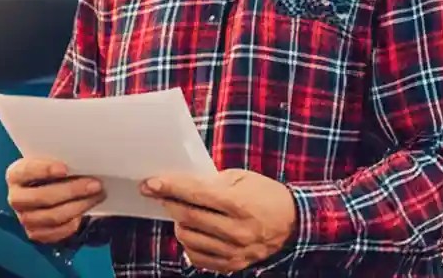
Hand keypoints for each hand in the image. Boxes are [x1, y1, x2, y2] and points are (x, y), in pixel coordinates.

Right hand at [6, 157, 105, 243]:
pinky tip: (83, 212)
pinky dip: (73, 222)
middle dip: (72, 191)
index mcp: (15, 175)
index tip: (64, 169)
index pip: (27, 171)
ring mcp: (24, 218)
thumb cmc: (48, 174)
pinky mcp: (35, 233)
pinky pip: (57, 231)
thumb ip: (59, 163)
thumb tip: (82, 165)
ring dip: (79, 206)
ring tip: (96, 196)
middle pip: (43, 197)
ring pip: (53, 216)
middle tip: (94, 185)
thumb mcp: (48, 162)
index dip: (44, 170)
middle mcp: (16, 198)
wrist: (43, 191)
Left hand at [140, 168, 296, 272]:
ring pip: (188, 237)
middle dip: (168, 202)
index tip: (149, 183)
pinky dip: (189, 243)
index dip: (168, 186)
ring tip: (184, 213)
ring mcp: (235, 251)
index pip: (194, 194)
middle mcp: (236, 230)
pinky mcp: (233, 265)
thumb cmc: (264, 194)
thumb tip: (176, 184)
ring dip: (178, 223)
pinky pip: (196, 257)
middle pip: (187, 216)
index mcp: (238, 203)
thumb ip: (209, 182)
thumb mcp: (240, 178)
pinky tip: (194, 231)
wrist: (293, 222)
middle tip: (161, 194)